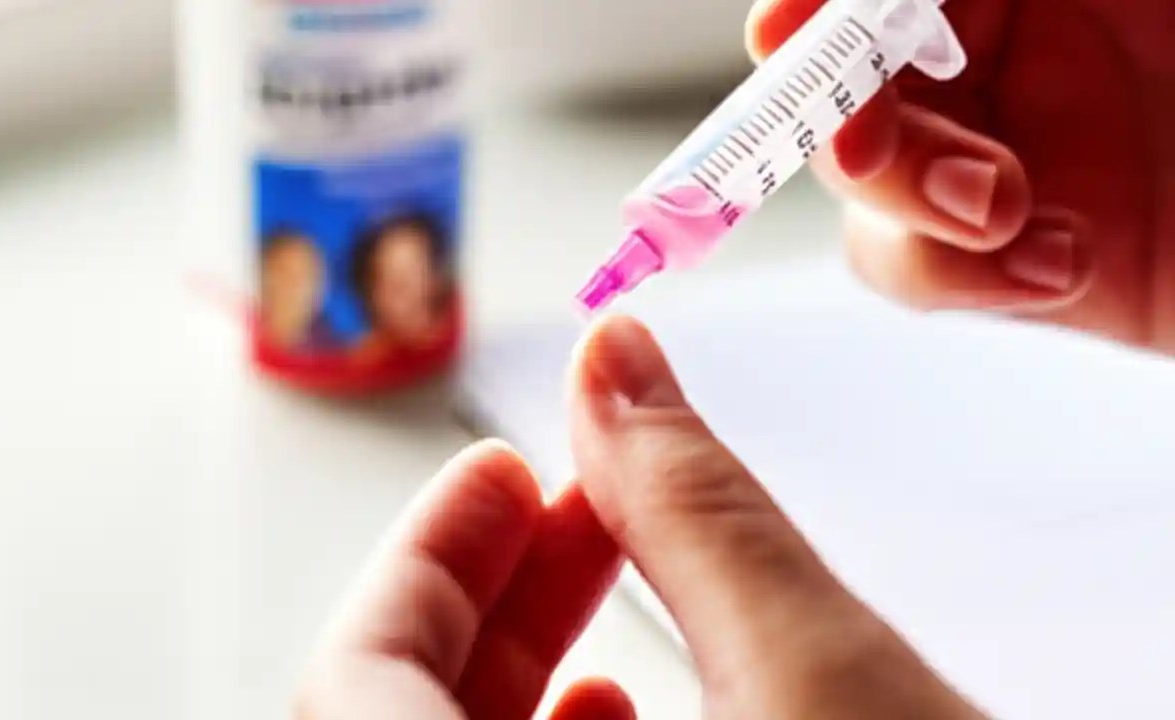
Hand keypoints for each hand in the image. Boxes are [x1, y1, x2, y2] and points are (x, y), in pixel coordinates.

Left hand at [298, 316, 985, 718]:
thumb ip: (697, 507)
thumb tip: (620, 363)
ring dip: (538, 658)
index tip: (502, 470)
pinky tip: (636, 698)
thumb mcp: (816, 668)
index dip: (425, 556)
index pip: (358, 677)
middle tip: (576, 496)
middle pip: (412, 710)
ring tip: (622, 575)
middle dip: (501, 589)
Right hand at [748, 0, 1174, 365]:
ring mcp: (1022, 160)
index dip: (831, 7)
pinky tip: (1057, 261)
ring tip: (999, 207)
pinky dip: (959, 275)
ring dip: (900, 197)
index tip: (791, 25)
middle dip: (846, 109)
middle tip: (860, 138)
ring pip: (873, 185)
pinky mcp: (1039, 264)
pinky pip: (932, 273)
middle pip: (857, 78)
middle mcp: (1019, 53)